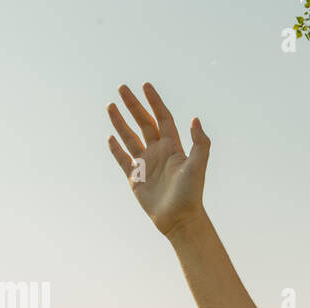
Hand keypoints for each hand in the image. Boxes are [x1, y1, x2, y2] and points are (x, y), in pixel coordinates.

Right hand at [107, 83, 210, 238]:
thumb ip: (199, 143)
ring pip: (130, 137)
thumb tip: (195, 119)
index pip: (162, 118)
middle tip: (122, 88)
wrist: (180, 219)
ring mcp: (146, 164)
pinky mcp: (135, 178)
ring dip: (120, 122)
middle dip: (133, 105)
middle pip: (143, 123)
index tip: (145, 86)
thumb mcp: (198, 166)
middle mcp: (158, 153)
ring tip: (110, 106)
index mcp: (173, 147)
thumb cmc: (191, 193)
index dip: (154, 101)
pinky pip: (122, 159)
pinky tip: (110, 137)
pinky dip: (115, 148)